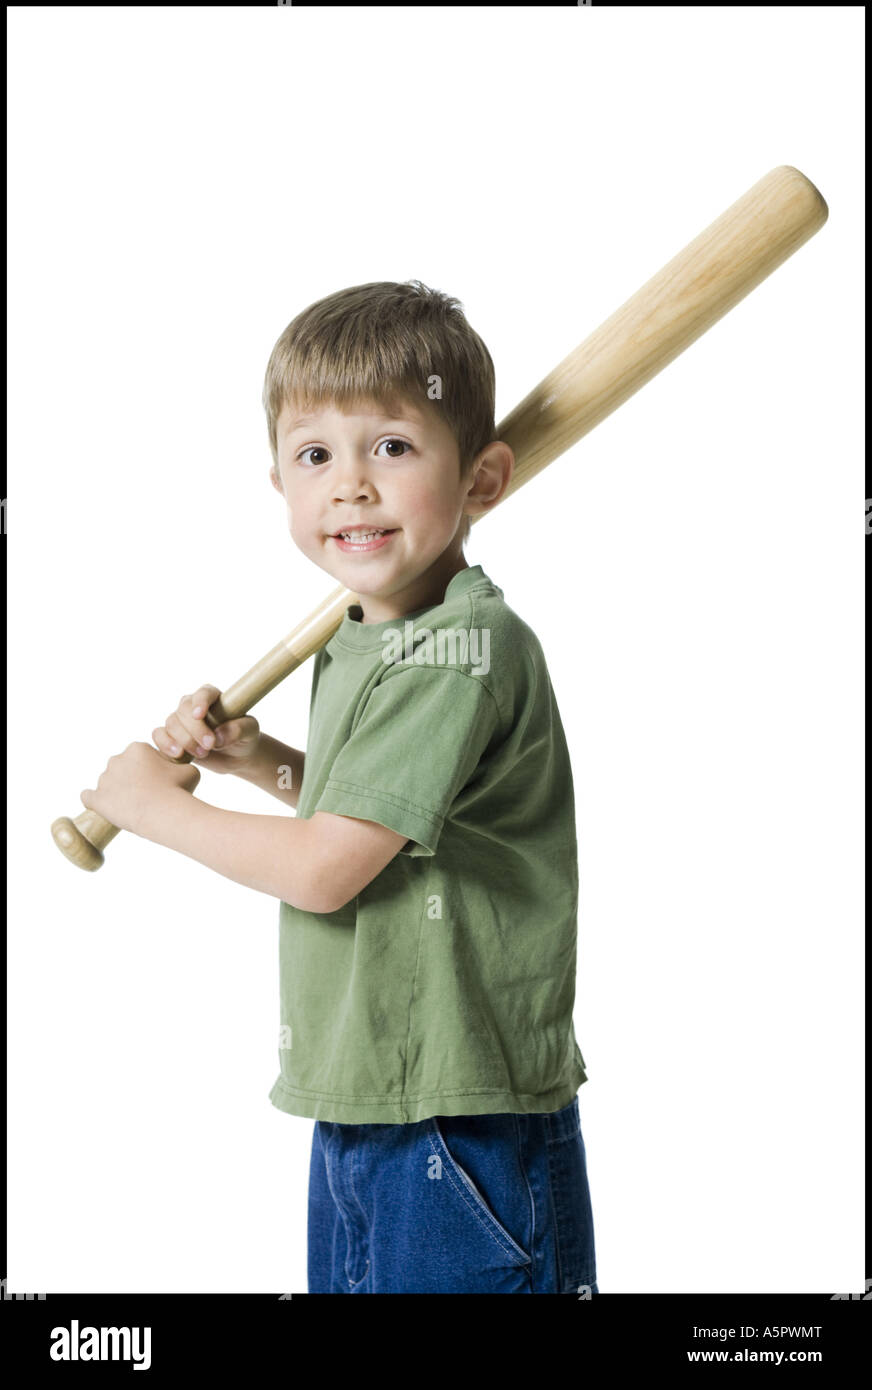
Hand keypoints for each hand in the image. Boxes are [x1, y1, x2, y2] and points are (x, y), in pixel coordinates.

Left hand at [80, 741, 199, 835]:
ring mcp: (104, 779)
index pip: (140, 756)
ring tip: (132, 805)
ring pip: (108, 782)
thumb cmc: (178, 790)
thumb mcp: (188, 769)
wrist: (164, 813)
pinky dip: (95, 801)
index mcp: (137, 748)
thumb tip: (177, 767)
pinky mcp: (96, 798)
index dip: (150, 768)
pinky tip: (105, 806)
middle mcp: (116, 759)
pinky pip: (88, 796)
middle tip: (146, 794)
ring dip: (117, 791)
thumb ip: (179, 764)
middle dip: (131, 778)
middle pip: (122, 767)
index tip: (158, 781)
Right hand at [152, 684, 260, 773]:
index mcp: (213, 697)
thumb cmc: (245, 738)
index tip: (200, 715)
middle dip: (195, 730)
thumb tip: (218, 736)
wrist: (236, 757)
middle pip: (184, 711)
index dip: (200, 702)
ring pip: (171, 724)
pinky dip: (165, 744)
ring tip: (201, 754)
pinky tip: (177, 754)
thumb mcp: (250, 731)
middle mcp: (193, 705)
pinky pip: (159, 735)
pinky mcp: (172, 737)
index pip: (203, 693)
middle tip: (210, 746)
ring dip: (184, 740)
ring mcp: (181, 721)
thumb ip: (238, 730)